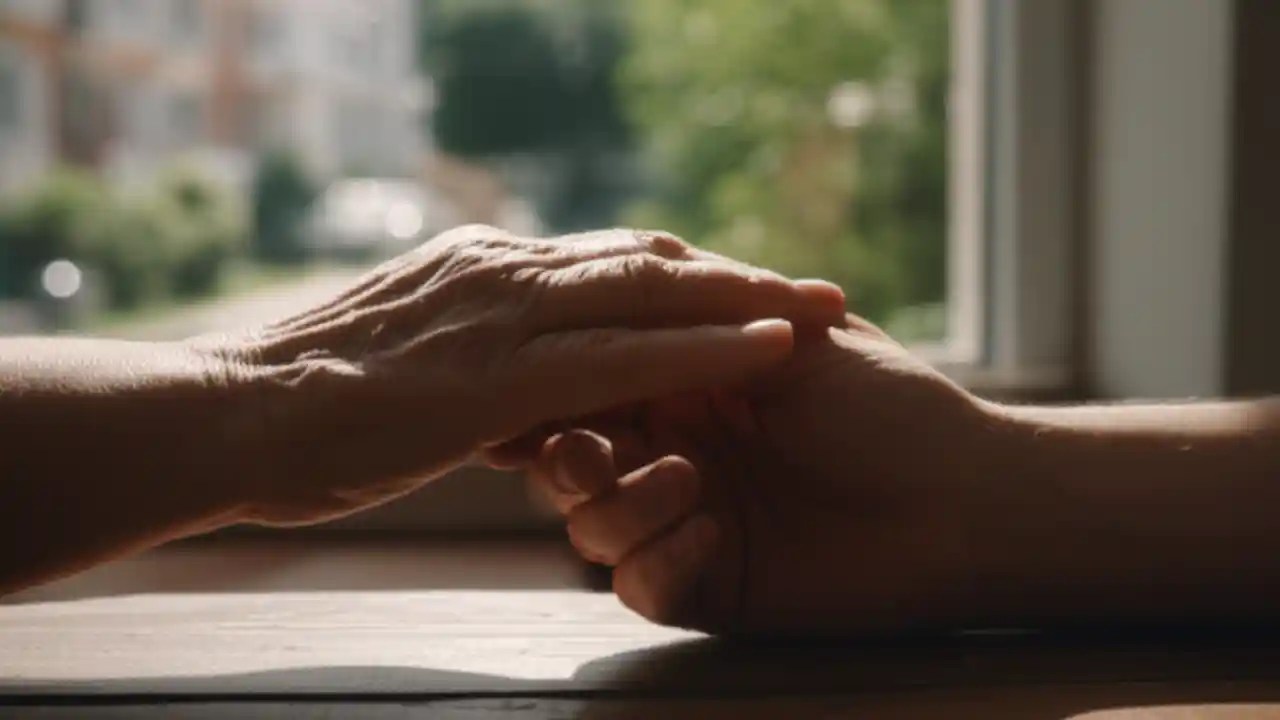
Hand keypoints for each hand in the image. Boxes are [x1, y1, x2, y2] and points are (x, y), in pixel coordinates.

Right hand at [204, 225, 845, 525]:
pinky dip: (706, 349)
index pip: (613, 262)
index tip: (754, 289)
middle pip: (652, 263)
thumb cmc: (314, 401)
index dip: (693, 277)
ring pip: (653, 295)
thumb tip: (525, 395)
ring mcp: (506, 318)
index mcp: (487, 270)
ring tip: (826, 307)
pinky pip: (627, 356)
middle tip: (821, 286)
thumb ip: (478, 364)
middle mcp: (506, 275)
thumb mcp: (412, 365)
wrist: (233, 414)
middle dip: (743, 278)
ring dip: (749, 300)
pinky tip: (771, 351)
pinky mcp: (501, 375)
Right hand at [506, 316, 1010, 634]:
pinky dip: (657, 558)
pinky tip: (713, 531)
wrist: (963, 497)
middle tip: (589, 451)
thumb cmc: (891, 406)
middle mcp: (677, 455)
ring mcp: (689, 523)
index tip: (551, 390)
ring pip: (595, 527)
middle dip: (565, 458)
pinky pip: (641, 584)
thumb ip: (712, 318)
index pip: (595, 391)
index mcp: (690, 393)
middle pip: (573, 464)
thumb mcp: (800, 337)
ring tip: (688, 482)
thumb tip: (638, 288)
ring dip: (619, 505)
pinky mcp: (711, 584)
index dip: (564, 394)